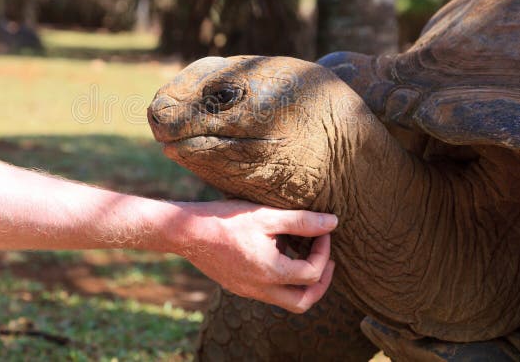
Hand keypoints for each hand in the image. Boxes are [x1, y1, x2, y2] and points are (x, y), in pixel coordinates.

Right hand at [176, 200, 336, 312]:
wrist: (187, 232)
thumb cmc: (227, 220)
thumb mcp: (267, 216)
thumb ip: (302, 221)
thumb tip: (332, 222)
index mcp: (271, 272)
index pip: (312, 272)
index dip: (324, 251)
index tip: (323, 230)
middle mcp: (261, 289)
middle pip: (303, 302)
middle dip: (321, 283)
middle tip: (326, 260)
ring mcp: (248, 290)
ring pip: (285, 301)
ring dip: (301, 283)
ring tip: (304, 256)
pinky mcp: (238, 286)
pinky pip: (268, 292)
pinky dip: (282, 280)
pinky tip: (279, 255)